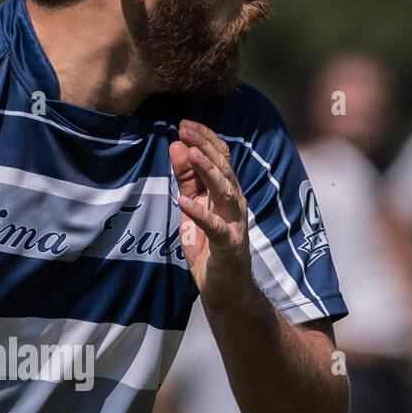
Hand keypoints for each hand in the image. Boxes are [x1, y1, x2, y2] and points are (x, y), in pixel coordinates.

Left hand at [170, 120, 253, 312]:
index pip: (221, 156)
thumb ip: (186, 179)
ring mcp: (235, 224)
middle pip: (225, 167)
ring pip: (225, 191)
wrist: (227, 290)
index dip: (205, 138)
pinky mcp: (228, 245)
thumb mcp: (191, 208)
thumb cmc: (209, 247)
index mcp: (227, 192)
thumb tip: (176, 144)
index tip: (185, 122)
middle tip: (185, 127)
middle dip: (205, 145)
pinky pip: (214, 226)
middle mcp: (235, 203)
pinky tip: (183, 201)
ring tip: (191, 153)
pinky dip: (199, 213)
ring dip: (209, 171)